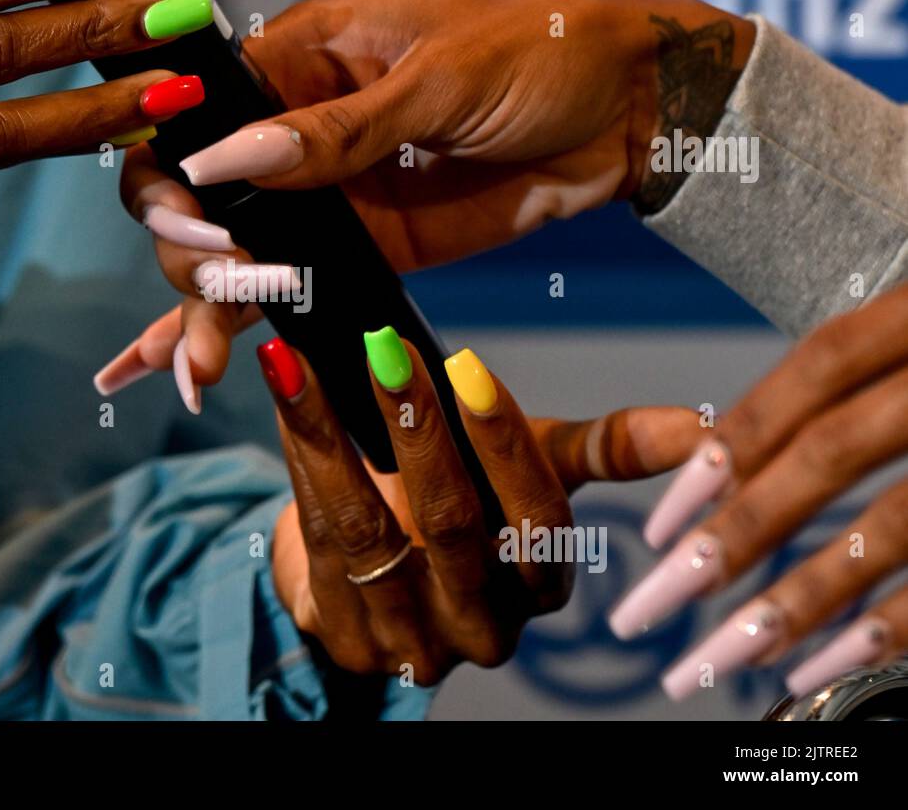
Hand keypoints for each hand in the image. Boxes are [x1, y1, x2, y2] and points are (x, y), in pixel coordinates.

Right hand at [99, 0, 754, 407]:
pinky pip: (293, 286)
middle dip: (187, 245)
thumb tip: (227, 161)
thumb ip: (336, 129)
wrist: (625, 107)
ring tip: (202, 362)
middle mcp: (297, 128)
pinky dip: (248, 326)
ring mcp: (328, 195)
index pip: (199, 113)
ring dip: (205, 304)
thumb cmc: (538, 49)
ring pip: (234, 251)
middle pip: (200, 193)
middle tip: (223, 280)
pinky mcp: (365, 247)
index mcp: (302, 55)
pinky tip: (202, 370)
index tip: (198, 216)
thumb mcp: (438, 79)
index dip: (177, 168)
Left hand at [258, 331, 699, 683]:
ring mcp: (410, 637)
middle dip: (418, 429)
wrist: (377, 579)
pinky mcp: (344, 635)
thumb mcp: (533, 476)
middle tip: (385, 350)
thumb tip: (701, 428)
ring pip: (369, 531)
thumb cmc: (463, 513)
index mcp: (541, 585)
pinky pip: (316, 539)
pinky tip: (284, 397)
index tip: (469, 365)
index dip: (506, 442)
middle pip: (454, 526)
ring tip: (300, 364)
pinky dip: (297, 461)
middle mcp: (484, 625)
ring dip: (332, 437)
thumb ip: (603, 450)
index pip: (539, 519)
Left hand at [608, 281, 907, 699]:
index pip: (807, 378)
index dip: (726, 448)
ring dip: (800, 599)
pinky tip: (824, 664)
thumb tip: (728, 468)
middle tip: (652, 609)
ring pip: (897, 526)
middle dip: (732, 538)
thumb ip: (855, 391)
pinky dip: (891, 626)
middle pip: (828, 455)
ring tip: (723, 656)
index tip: (659, 526)